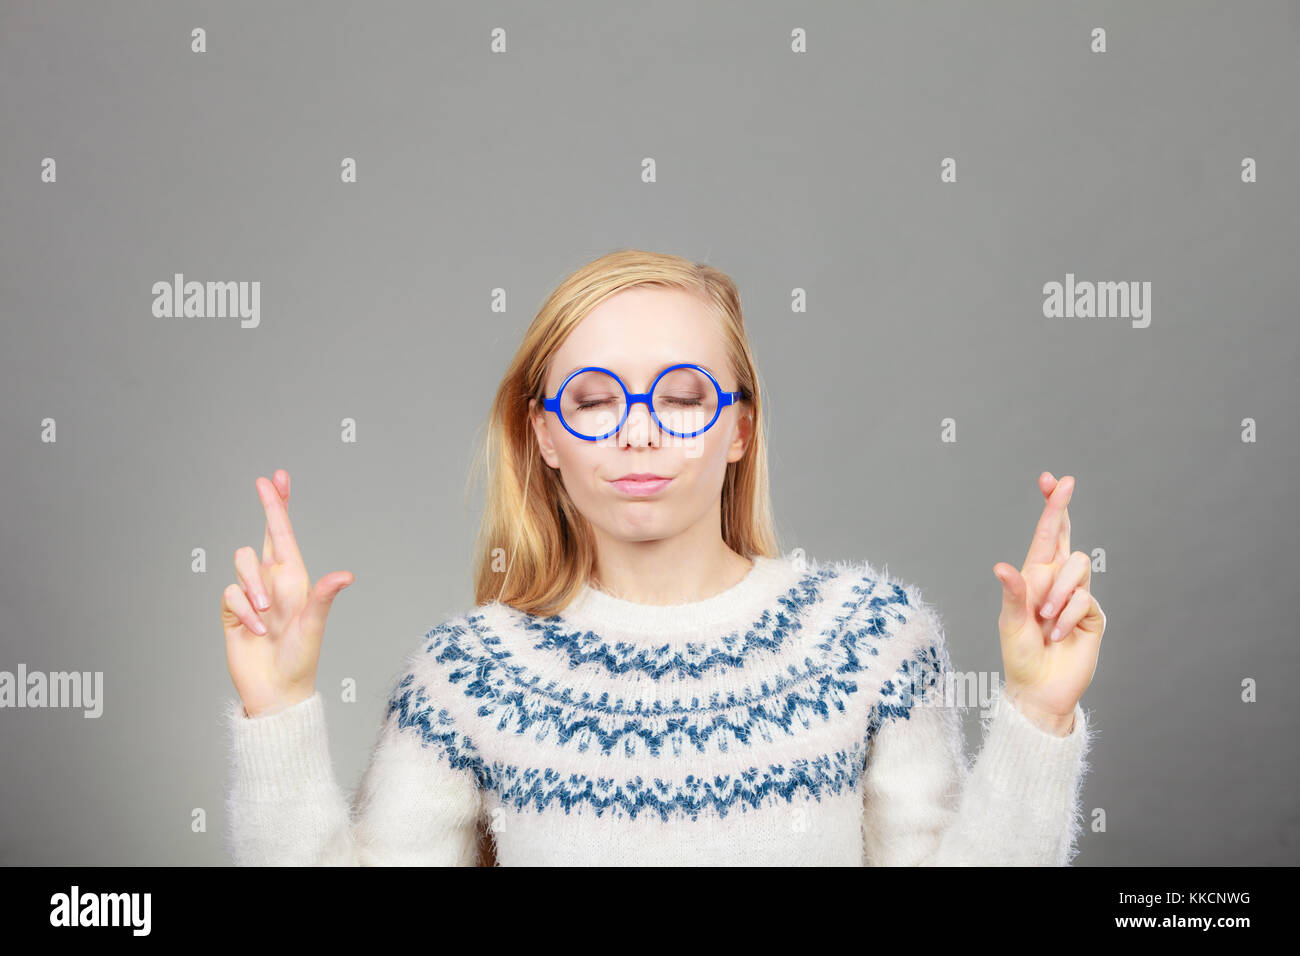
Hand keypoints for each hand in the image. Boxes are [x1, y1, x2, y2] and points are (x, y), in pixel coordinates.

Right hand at [220, 469, 353, 716]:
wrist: (276, 690)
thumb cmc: (301, 658)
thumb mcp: (314, 625)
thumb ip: (324, 596)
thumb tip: (345, 575)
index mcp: (294, 580)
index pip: (284, 536)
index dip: (279, 506)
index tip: (276, 478)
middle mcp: (272, 582)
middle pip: (262, 536)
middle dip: (267, 507)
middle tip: (263, 482)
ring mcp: (250, 595)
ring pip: (242, 563)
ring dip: (253, 585)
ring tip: (267, 615)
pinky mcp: (232, 612)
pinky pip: (229, 594)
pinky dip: (243, 612)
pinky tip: (257, 631)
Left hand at [993, 473, 1105, 734]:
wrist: (1040, 690)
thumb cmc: (1019, 655)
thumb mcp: (1010, 623)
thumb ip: (1013, 594)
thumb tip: (1002, 566)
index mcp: (1034, 579)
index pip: (1045, 537)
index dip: (1051, 509)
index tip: (1054, 480)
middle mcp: (1057, 583)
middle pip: (1066, 538)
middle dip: (1062, 509)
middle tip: (1065, 484)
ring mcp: (1077, 598)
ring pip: (1077, 568)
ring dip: (1058, 592)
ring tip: (1044, 620)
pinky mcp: (1093, 616)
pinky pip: (1085, 599)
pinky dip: (1067, 617)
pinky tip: (1057, 636)